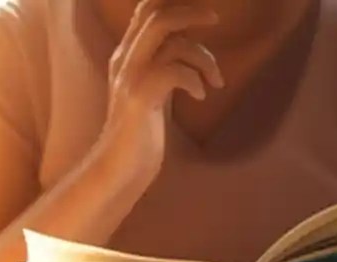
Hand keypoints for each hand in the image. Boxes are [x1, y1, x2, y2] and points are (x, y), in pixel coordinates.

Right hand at [94, 1, 223, 186]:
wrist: (119, 169)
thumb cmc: (141, 134)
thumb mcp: (154, 90)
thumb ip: (165, 65)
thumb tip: (190, 44)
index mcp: (126, 55)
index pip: (146, 10)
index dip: (176, 3)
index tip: (204, 13)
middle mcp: (124, 60)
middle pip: (157, 14)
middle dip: (192, 12)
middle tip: (217, 20)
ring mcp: (130, 78)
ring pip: (172, 42)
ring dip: (204, 57)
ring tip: (215, 81)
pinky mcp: (140, 98)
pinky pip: (175, 71)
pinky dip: (195, 80)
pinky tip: (201, 96)